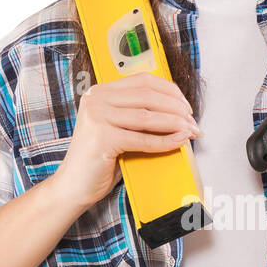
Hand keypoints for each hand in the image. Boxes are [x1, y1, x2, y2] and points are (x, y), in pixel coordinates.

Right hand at [53, 72, 199, 211]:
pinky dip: (164, 141)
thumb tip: (176, 112)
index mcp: (100, 92)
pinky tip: (178, 142)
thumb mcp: (117, 128)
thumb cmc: (98, 159)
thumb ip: (137, 114)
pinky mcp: (102, 138)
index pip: (142, 80)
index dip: (169, 91)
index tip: (185, 105)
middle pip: (148, 96)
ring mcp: (97, 117)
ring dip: (175, 124)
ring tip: (190, 131)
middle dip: (176, 108)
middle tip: (193, 121)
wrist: (73, 185)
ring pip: (147, 116)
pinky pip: (142, 139)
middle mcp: (96, 100)